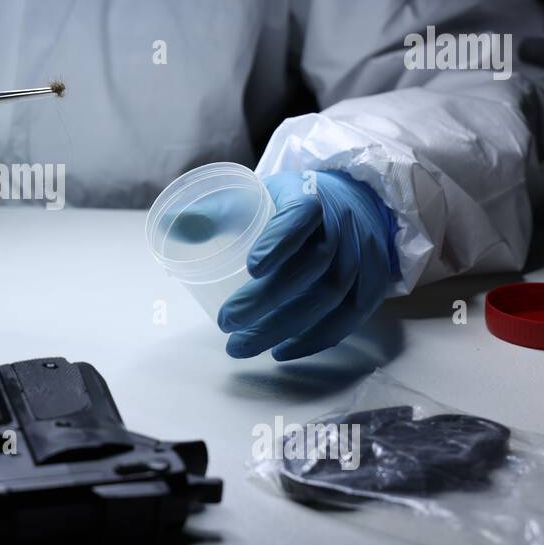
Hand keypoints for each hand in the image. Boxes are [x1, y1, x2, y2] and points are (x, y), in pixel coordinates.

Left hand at [217, 170, 397, 359]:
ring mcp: (364, 256)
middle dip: (267, 300)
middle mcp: (343, 224)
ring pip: (331, 297)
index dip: (280, 241)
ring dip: (284, 327)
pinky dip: (316, 339)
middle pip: (313, 266)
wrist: (353, 200)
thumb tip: (169, 227)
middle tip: (226, 322)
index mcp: (310, 195)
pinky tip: (282, 352)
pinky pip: (350, 317)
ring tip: (241, 345)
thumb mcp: (258, 192)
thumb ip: (217, 211)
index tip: (251, 266)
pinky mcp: (373, 283)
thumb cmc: (293, 202)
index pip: (301, 216)